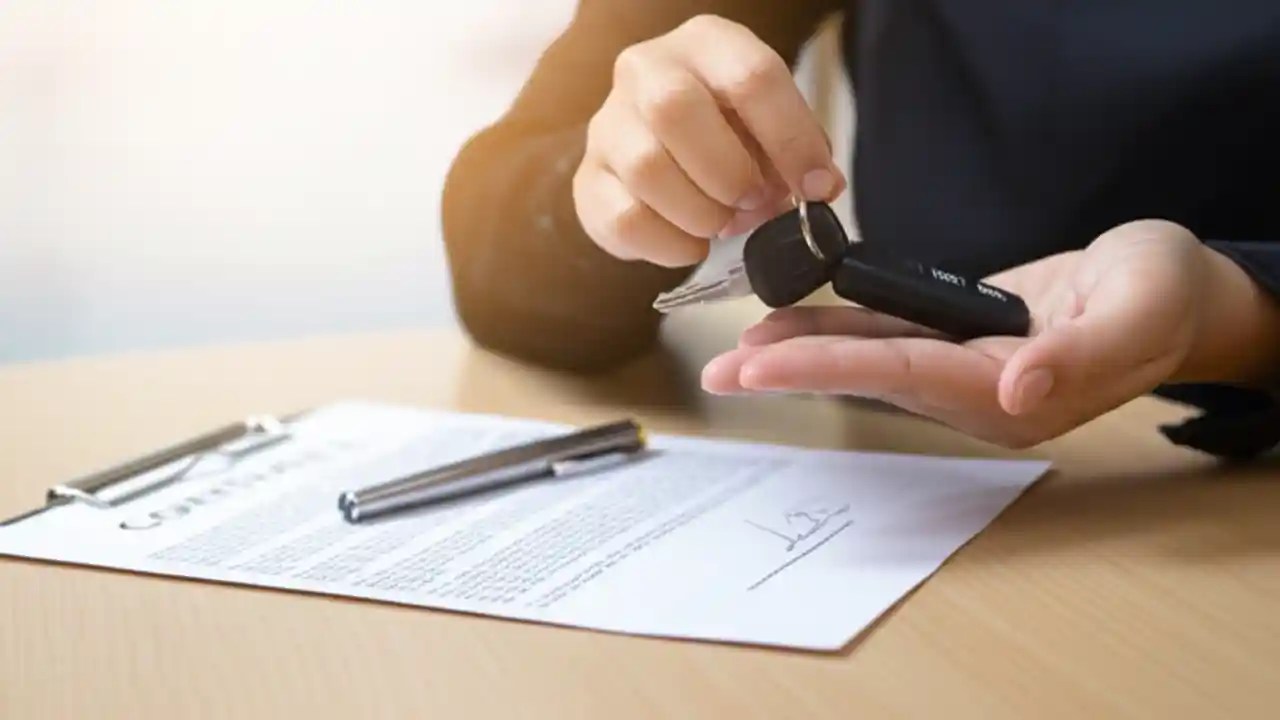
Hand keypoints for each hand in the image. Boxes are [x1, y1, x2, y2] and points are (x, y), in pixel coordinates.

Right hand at [573, 15, 844, 267]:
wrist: (662, 148)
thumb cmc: (728, 134)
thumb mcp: (769, 125)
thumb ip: (798, 150)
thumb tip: (820, 187)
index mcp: (705, 44)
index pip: (750, 76)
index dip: (792, 138)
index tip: (817, 186)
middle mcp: (645, 70)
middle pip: (675, 109)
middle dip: (729, 172)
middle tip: (754, 202)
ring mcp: (608, 124)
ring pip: (645, 168)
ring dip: (700, 212)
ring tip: (722, 223)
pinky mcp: (588, 180)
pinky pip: (623, 219)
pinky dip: (670, 244)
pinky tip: (691, 243)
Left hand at [701, 220, 1224, 447]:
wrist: (1170, 290)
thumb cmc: (1164, 296)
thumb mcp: (1140, 309)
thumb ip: (1082, 352)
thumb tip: (1019, 386)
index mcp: (1012, 394)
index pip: (901, 376)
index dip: (826, 368)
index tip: (761, 364)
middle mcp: (976, 393)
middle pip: (868, 378)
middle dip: (791, 372)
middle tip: (720, 371)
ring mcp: (964, 371)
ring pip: (868, 361)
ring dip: (803, 353)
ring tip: (739, 348)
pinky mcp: (959, 343)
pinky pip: (886, 339)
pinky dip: (837, 332)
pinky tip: (794, 323)